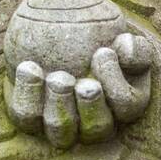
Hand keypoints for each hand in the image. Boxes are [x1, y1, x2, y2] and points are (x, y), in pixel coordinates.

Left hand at [5, 34, 152, 147]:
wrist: (57, 27)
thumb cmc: (95, 33)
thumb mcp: (119, 35)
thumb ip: (133, 45)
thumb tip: (126, 49)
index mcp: (122, 101)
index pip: (127, 104)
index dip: (117, 83)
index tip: (103, 52)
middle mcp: (93, 121)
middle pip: (97, 129)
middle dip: (90, 107)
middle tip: (83, 84)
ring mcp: (61, 123)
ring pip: (61, 132)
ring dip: (60, 106)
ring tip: (57, 77)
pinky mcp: (31, 115)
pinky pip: (27, 117)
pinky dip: (28, 95)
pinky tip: (29, 67)